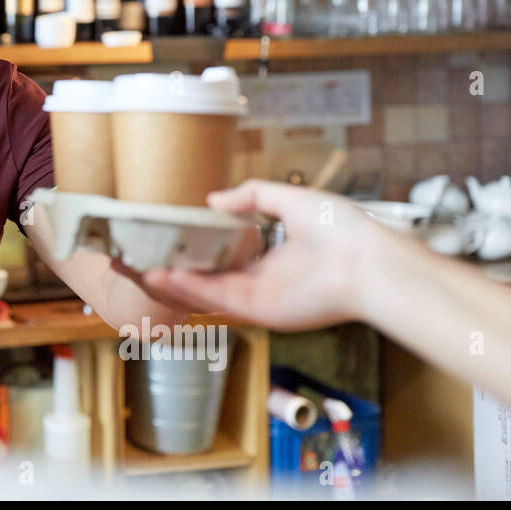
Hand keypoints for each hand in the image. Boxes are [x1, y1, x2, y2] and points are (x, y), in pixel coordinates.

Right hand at [139, 180, 397, 330]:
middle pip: (208, 277)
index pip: (225, 255)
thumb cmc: (344, 230)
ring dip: (173, 282)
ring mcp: (260, 298)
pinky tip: (165, 278)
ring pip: (206, 291)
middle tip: (141, 259)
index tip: (169, 239)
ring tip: (140, 270)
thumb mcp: (291, 199)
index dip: (195, 249)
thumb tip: (213, 200)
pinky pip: (218, 301)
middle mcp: (263, 280)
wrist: (370, 263)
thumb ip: (252, 196)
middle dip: (174, 270)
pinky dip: (190, 291)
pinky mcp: (261, 312)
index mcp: (273, 257)